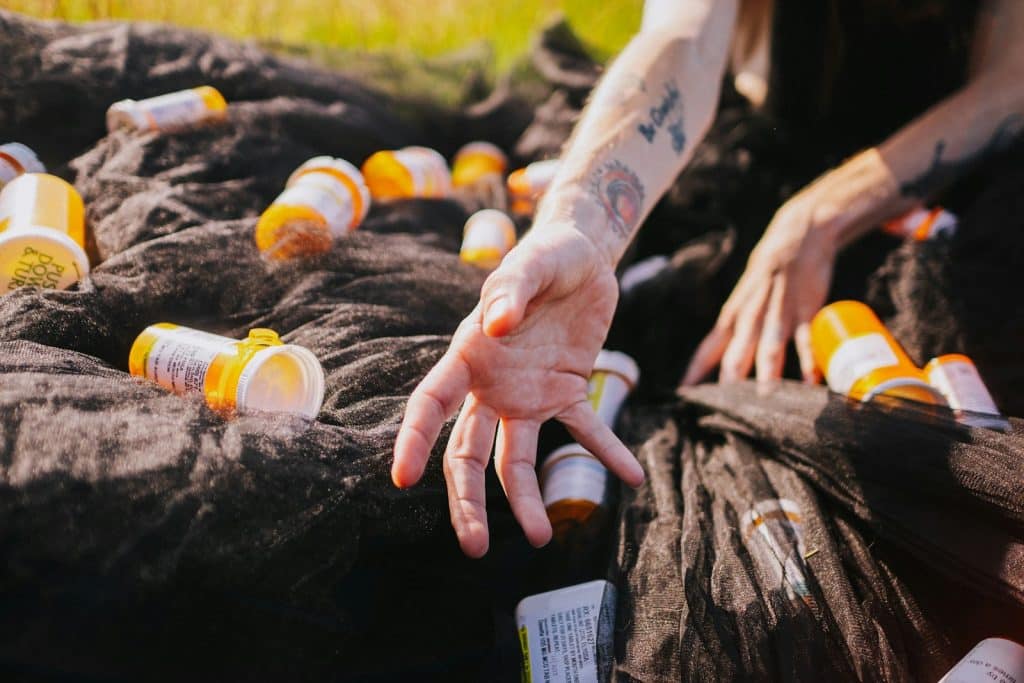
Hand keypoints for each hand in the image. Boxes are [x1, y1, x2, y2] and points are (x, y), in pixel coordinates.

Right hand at [392, 223, 644, 556]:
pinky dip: (608, 453)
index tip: (402, 479)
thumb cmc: (545, 257)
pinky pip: (586, 431)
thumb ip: (511, 293)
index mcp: (469, 355)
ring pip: (517, 460)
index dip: (414, 440)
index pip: (432, 404)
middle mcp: (491, 386)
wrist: (583, 256)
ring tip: (542, 537)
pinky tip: (632, 476)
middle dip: (467, 501)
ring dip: (527, 499)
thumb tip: (496, 328)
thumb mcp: (530, 265)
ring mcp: (528, 395)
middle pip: (469, 454)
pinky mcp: (567, 392)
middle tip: (474, 548)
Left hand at [682, 191, 838, 385]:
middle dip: (729, 377)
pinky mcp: (806, 306)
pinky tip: (810, 379)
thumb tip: (719, 360)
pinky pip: (806, 336)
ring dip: (767, 370)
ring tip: (765, 396)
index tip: (684, 392)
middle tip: (724, 405)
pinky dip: (808, 358)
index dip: (696, 369)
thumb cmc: (767, 275)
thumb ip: (735, 329)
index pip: (709, 347)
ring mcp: (778, 310)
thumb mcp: (744, 299)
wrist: (797, 233)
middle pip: (736, 350)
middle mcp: (751, 314)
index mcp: (734, 314)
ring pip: (770, 344)